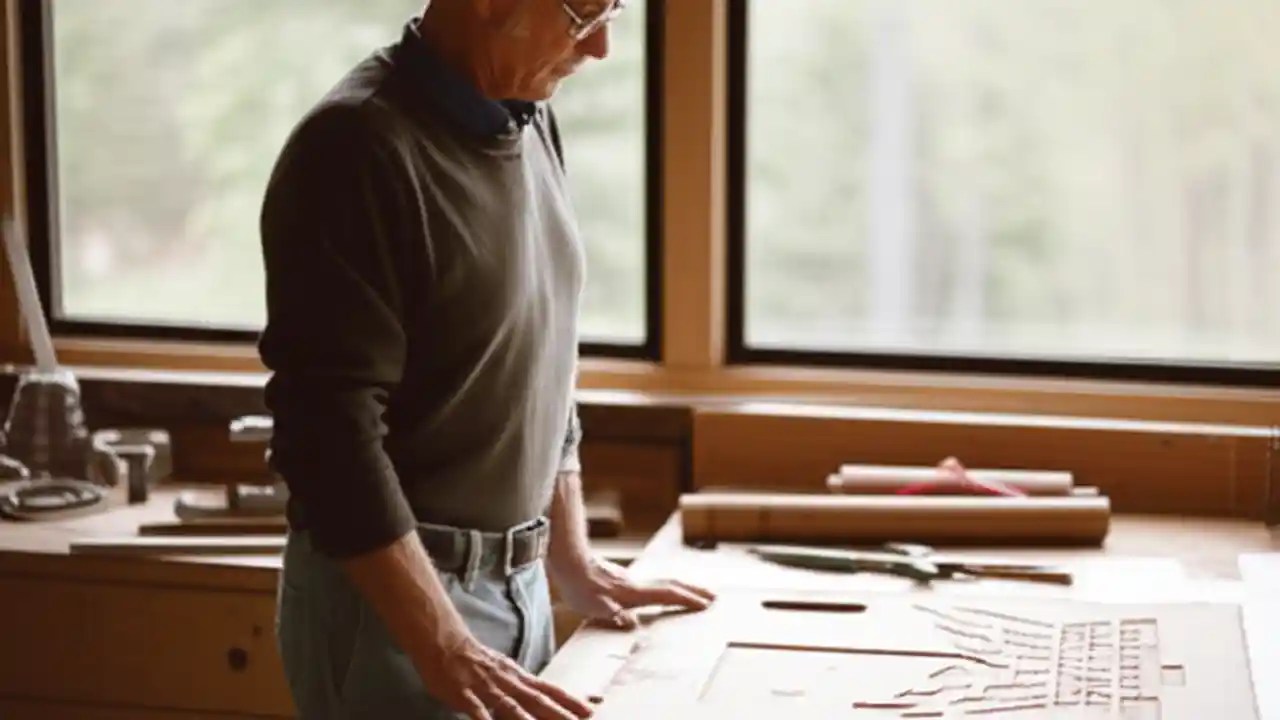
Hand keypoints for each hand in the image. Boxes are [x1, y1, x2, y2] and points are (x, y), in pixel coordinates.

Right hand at [417, 627, 593, 719]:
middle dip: (558, 714)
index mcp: (517, 676)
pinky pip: (478, 712)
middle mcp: (507, 682)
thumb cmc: (474, 661)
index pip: (548, 690)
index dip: (568, 701)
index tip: (589, 710)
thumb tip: (540, 702)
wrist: (445, 643)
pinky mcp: (464, 694)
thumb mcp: (504, 671)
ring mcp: (486, 688)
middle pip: (537, 700)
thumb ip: (521, 687)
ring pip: (512, 707)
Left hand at [550, 556, 716, 629]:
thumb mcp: (592, 606)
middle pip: (671, 585)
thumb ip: (613, 614)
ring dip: (682, 587)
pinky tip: (663, 593)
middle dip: (693, 590)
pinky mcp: (624, 579)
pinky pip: (653, 583)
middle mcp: (637, 583)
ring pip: (663, 582)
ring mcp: (631, 579)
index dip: (687, 600)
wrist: (569, 561)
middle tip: (714, 596)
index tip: (706, 604)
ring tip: (696, 593)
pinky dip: (667, 587)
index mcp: (633, 592)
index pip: (666, 595)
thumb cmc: (579, 586)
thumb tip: (632, 625)